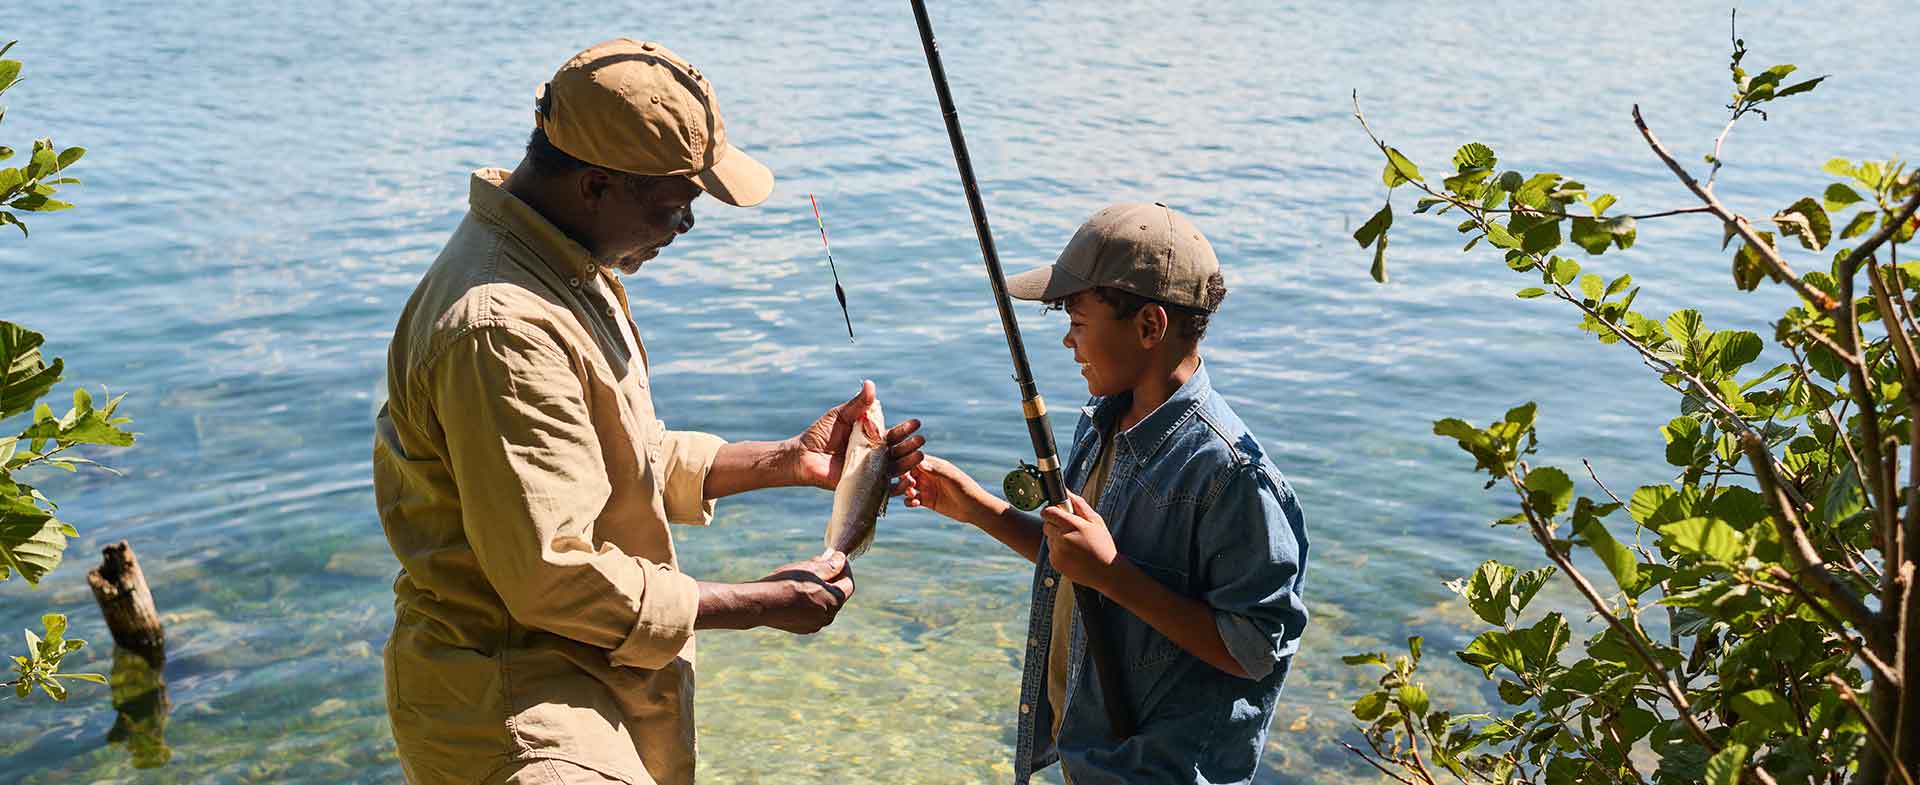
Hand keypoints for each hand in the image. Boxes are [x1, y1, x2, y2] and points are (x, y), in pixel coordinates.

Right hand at [755, 550, 855, 633]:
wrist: (761, 604)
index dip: (844, 568)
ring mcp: (814, 624)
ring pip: (823, 603)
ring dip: (820, 589)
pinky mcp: (801, 628)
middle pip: (836, 594)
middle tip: (820, 562)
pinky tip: (797, 590)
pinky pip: (812, 612)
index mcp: (834, 602)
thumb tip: (841, 559)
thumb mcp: (811, 568)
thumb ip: (831, 565)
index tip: (836, 557)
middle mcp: (828, 617)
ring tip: (806, 576)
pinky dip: (810, 600)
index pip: (848, 583)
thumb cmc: (787, 584)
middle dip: (831, 578)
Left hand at [789, 380, 925, 491]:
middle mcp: (875, 456)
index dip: (905, 429)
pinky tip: (908, 481)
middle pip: (897, 452)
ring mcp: (871, 472)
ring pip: (895, 469)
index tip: (916, 423)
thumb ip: (858, 404)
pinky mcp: (865, 487)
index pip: (893, 434)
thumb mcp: (841, 415)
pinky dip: (898, 487)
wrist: (804, 455)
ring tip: (920, 456)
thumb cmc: (821, 434)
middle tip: (921, 440)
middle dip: (910, 446)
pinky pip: (885, 489)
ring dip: (909, 464)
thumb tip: (870, 384)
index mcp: (872, 439)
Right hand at [903, 455, 991, 524]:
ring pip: (908, 487)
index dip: (907, 463)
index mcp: (935, 465)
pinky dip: (909, 501)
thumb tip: (920, 462)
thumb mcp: (952, 478)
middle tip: (909, 484)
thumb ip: (936, 470)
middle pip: (909, 473)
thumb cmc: (966, 489)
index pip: (916, 460)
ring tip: (911, 493)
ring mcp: (927, 488)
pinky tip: (915, 503)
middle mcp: (928, 475)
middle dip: (904, 478)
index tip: (903, 468)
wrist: (975, 509)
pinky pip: (911, 500)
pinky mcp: (927, 501)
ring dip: (905, 489)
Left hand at [1040, 491, 1120, 591]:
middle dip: (1055, 525)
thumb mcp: (1095, 521)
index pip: (1048, 512)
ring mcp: (1057, 552)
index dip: (1051, 511)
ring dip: (1057, 538)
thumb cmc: (1102, 544)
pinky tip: (1073, 554)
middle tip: (1070, 530)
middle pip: (1046, 525)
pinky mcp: (1055, 563)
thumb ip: (1079, 504)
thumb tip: (1066, 491)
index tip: (1057, 513)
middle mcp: (1062, 539)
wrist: (1106, 572)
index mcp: (1072, 525)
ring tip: (1074, 544)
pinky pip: (1051, 551)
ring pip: (1048, 538)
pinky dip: (1058, 551)